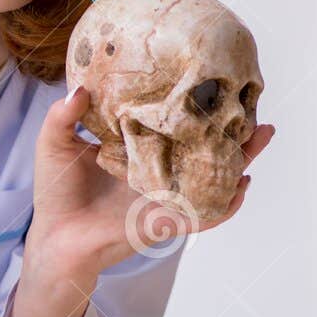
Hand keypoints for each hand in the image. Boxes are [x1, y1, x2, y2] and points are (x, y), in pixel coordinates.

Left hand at [26, 86, 275, 286]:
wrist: (56, 237)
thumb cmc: (57, 193)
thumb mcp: (55, 145)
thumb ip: (63, 117)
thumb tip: (80, 88)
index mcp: (138, 148)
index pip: (172, 122)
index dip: (191, 104)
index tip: (210, 78)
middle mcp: (159, 169)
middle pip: (203, 145)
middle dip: (230, 126)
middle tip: (252, 104)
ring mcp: (168, 195)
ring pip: (214, 175)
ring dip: (240, 158)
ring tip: (262, 134)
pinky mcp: (169, 220)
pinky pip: (206, 212)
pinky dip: (226, 202)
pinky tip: (241, 185)